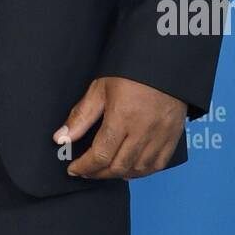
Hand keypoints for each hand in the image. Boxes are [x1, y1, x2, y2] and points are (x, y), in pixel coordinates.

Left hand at [53, 77, 186, 179]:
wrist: (163, 60)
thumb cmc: (131, 71)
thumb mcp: (100, 88)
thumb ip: (81, 116)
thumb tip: (61, 138)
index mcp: (122, 116)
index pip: (101, 154)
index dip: (84, 166)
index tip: (74, 169)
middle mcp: (143, 130)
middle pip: (118, 166)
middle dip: (98, 173)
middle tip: (86, 171)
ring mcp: (160, 135)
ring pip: (139, 169)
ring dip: (119, 174)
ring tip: (105, 170)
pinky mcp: (173, 136)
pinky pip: (158, 165)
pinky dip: (142, 171)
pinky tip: (130, 168)